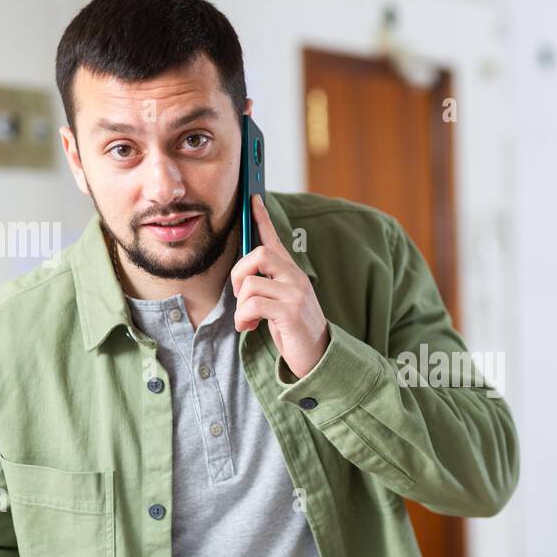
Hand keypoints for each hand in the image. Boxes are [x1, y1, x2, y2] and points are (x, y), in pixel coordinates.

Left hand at [230, 194, 329, 377]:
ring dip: (240, 305)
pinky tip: (248, 327)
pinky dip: (243, 318)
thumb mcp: (281, 302)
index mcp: (292, 274)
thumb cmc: (295, 330)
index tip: (253, 199)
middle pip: (258, 254)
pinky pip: (253, 304)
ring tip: (246, 320)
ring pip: (250, 283)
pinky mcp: (290, 312)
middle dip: (238, 274)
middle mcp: (296, 278)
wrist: (318, 357)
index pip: (275, 239)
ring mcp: (295, 294)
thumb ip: (268, 285)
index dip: (262, 218)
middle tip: (239, 295)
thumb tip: (242, 275)